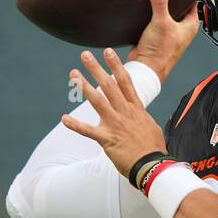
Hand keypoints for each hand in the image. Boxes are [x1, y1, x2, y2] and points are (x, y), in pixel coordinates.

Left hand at [61, 47, 169, 179]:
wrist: (153, 165)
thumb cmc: (153, 148)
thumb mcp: (151, 126)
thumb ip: (142, 118)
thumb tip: (140, 116)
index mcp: (135, 108)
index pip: (125, 81)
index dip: (116, 65)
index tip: (108, 52)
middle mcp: (124, 112)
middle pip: (109, 85)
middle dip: (96, 68)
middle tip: (85, 55)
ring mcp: (115, 124)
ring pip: (97, 101)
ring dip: (84, 87)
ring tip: (73, 75)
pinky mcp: (107, 139)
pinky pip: (87, 131)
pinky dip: (75, 125)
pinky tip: (64, 118)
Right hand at [126, 0, 199, 82]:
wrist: (145, 68)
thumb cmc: (160, 54)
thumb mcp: (161, 22)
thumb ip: (160, 2)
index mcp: (189, 26)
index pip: (193, 3)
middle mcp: (180, 29)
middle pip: (179, 6)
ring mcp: (168, 32)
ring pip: (166, 13)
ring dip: (161, 4)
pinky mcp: (155, 34)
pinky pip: (154, 19)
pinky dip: (150, 12)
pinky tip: (144, 8)